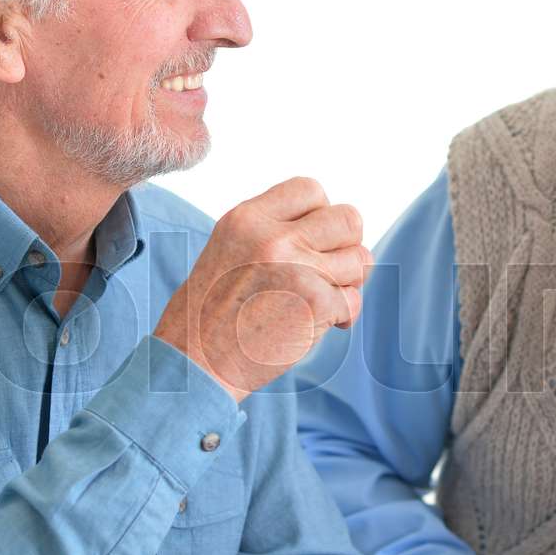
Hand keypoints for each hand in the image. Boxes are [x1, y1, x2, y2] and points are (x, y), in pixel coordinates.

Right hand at [153, 177, 371, 400]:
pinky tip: (319, 325)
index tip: (311, 241)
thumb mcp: (229, 250)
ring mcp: (297, 269)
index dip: (321, 214)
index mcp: (247, 218)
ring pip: (359, 259)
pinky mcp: (316, 303)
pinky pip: (353, 300)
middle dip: (347, 245)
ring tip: (320, 300)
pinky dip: (343, 316)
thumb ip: (272, 231)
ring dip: (348, 283)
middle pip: (348, 218)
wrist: (196, 365)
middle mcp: (273, 237)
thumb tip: (329, 226)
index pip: (310, 189)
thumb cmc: (212, 314)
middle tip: (329, 270)